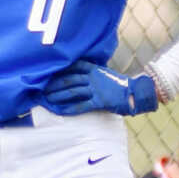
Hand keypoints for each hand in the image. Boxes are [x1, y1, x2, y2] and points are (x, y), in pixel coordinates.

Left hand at [41, 60, 156, 115]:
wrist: (136, 93)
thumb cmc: (119, 84)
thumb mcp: (105, 74)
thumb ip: (92, 73)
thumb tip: (77, 74)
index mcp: (96, 70)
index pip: (76, 66)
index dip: (62, 69)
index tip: (49, 71)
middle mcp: (95, 78)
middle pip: (70, 79)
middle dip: (54, 84)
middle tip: (42, 87)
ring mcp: (97, 90)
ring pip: (73, 91)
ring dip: (58, 95)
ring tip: (47, 98)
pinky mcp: (100, 102)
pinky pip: (81, 105)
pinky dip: (69, 108)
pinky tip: (59, 111)